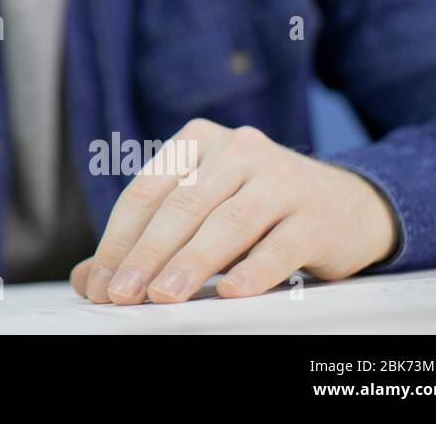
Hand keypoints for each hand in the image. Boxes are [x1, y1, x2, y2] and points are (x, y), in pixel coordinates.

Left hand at [69, 119, 398, 304]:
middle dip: (146, 255)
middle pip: (181, 206)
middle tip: (120, 294)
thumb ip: (146, 238)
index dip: (118, 239)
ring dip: (191, 263)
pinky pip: (279, 244)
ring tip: (162, 296)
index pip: (147, 191)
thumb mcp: (201, 208)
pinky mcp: (315, 215)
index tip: (99, 282)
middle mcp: (239, 149)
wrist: (348, 205)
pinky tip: (229, 293)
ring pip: (227, 223)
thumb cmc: (258, 208)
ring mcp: (281, 178)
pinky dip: (252, 271)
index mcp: (199, 140)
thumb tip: (87, 279)